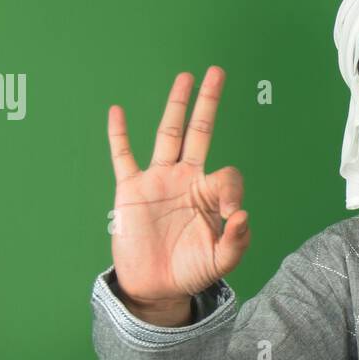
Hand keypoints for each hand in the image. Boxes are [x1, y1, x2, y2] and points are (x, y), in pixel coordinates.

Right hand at [106, 68, 249, 313]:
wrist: (155, 287)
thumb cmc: (191, 271)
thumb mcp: (222, 261)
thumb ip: (237, 241)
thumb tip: (242, 214)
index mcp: (210, 195)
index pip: (228, 175)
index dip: (233, 191)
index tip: (232, 216)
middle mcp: (186, 180)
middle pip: (200, 132)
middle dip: (209, 103)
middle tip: (217, 72)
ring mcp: (158, 181)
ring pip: (168, 134)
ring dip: (176, 105)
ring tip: (186, 77)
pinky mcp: (131, 190)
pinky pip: (122, 156)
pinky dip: (118, 135)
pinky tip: (117, 111)